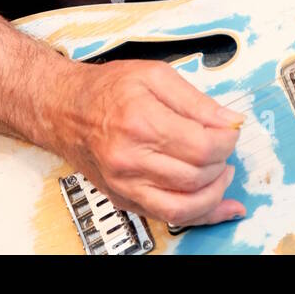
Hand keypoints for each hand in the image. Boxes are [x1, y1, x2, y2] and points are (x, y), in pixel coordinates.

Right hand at [59, 58, 245, 228]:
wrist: (64, 110)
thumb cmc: (106, 89)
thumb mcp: (154, 75)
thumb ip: (196, 100)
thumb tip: (229, 121)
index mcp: (141, 122)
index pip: (202, 146)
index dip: (227, 141)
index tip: (231, 131)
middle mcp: (130, 160)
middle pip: (196, 177)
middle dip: (222, 163)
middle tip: (225, 147)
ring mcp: (126, 185)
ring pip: (184, 208)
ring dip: (215, 194)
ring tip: (222, 173)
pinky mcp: (124, 200)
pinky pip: (168, 218)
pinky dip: (200, 216)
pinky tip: (221, 207)